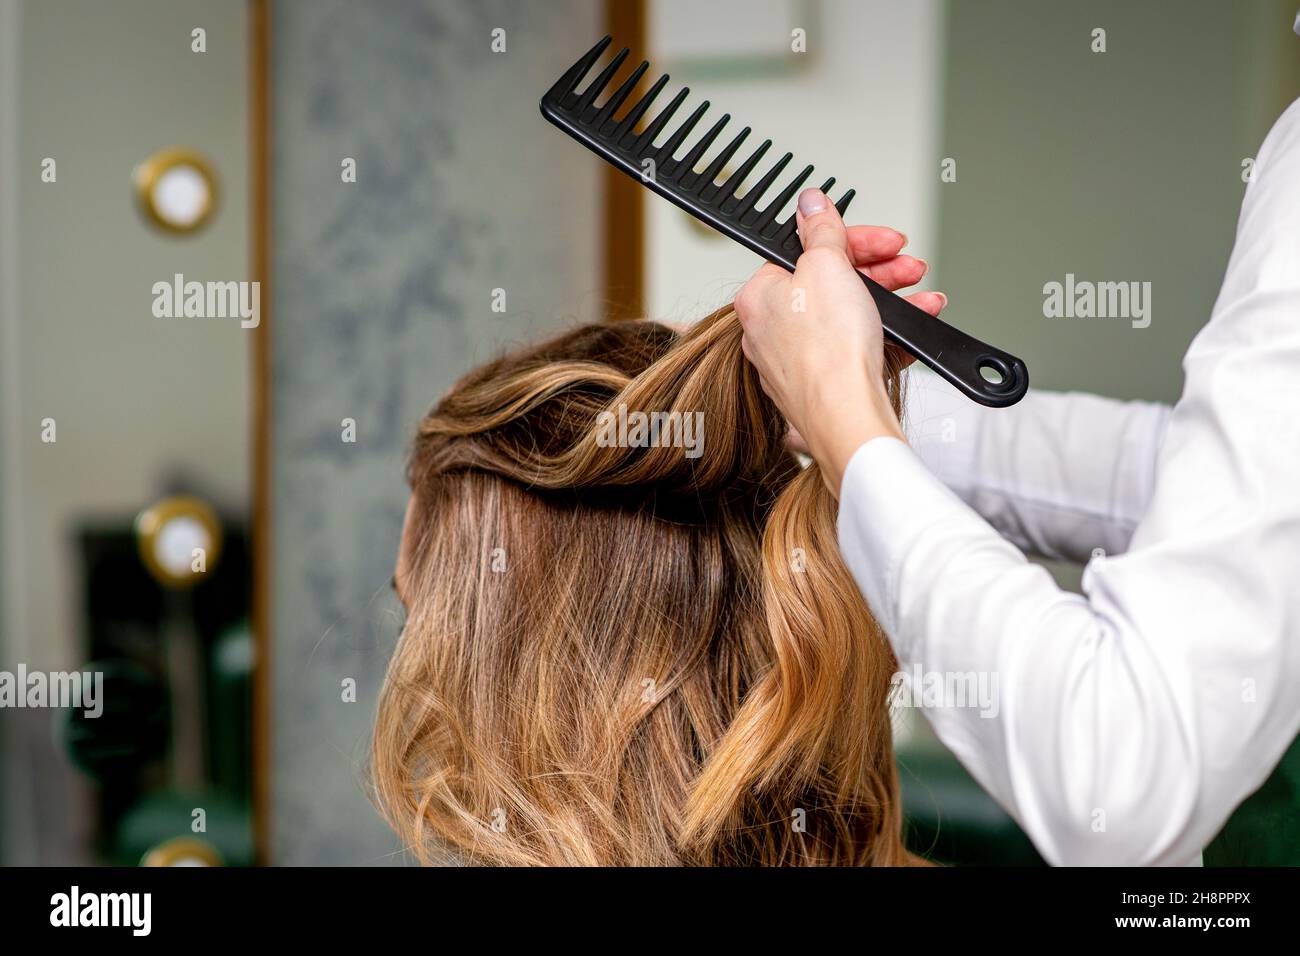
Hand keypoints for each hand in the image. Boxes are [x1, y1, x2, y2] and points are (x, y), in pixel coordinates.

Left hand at [735, 189, 946, 495]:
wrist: (847, 418)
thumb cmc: (827, 353)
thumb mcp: (827, 267)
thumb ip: (821, 231)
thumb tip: (810, 203)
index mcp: (759, 297)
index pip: (807, 253)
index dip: (852, 241)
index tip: (883, 240)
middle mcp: (770, 331)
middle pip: (830, 284)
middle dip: (879, 272)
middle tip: (908, 266)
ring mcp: (796, 362)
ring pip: (848, 317)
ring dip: (891, 302)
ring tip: (922, 298)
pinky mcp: (823, 386)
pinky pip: (857, 350)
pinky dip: (887, 336)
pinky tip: (912, 330)